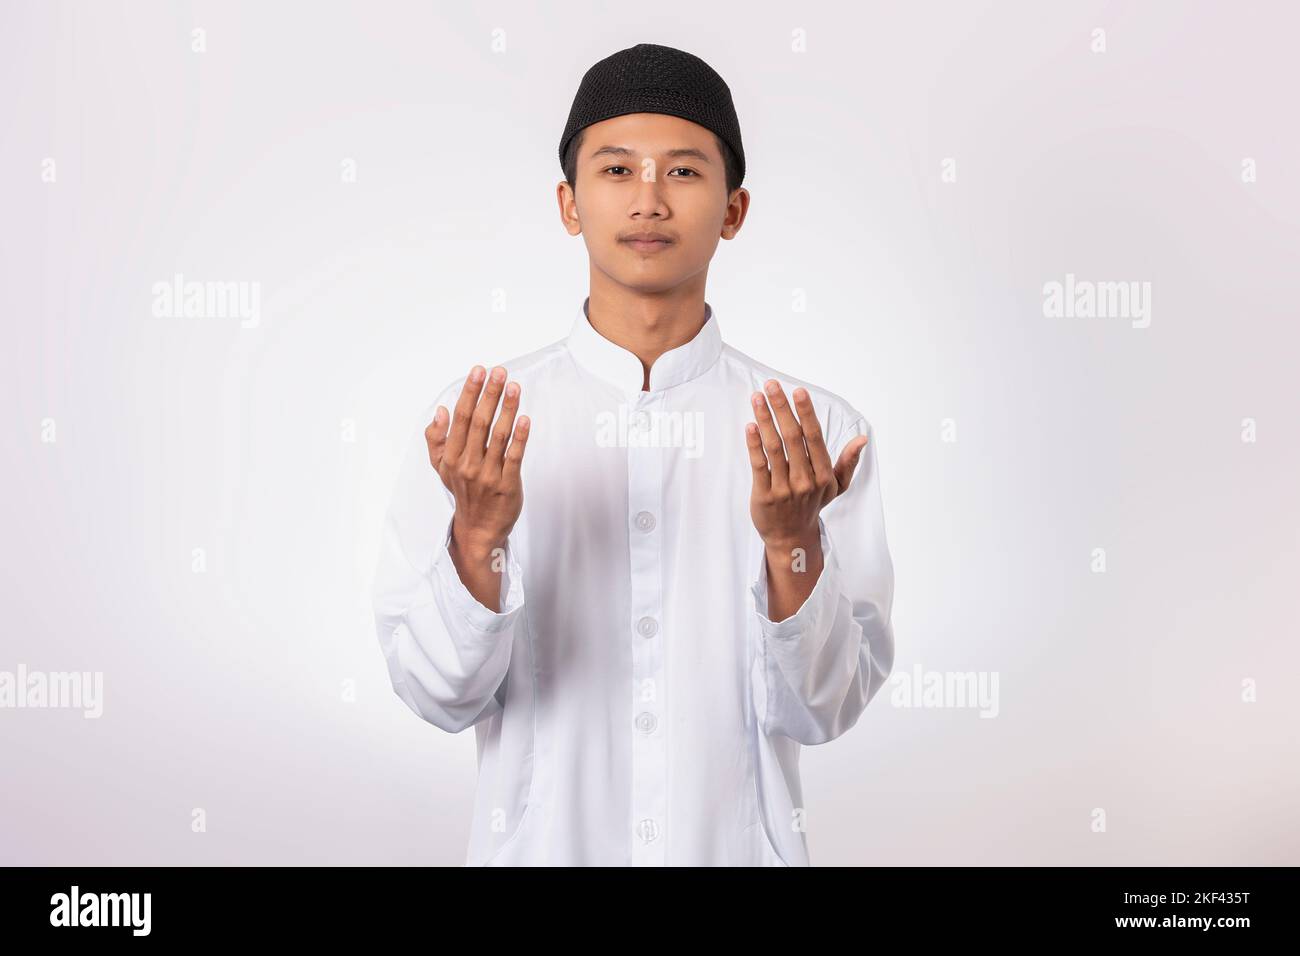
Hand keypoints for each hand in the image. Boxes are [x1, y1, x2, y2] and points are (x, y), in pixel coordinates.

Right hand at [426, 365, 529, 561]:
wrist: (478, 529)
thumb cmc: (463, 492)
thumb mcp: (441, 467)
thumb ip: (436, 439)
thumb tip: (440, 410)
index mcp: (451, 457)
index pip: (460, 418)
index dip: (470, 393)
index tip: (479, 371)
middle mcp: (467, 464)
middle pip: (479, 422)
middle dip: (490, 394)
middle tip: (500, 372)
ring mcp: (487, 475)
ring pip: (498, 436)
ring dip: (507, 409)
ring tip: (515, 387)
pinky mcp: (507, 485)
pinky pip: (514, 457)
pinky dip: (520, 438)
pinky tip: (525, 419)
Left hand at [746, 380, 867, 550]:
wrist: (791, 538)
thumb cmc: (813, 505)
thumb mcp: (836, 487)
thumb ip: (848, 462)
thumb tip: (863, 439)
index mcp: (824, 474)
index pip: (814, 437)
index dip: (806, 413)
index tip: (799, 391)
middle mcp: (806, 481)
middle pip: (793, 438)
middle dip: (782, 408)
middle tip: (771, 385)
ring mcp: (785, 489)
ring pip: (774, 448)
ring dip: (765, 420)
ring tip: (757, 398)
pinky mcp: (765, 496)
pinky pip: (759, 466)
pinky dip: (754, 445)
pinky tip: (750, 426)